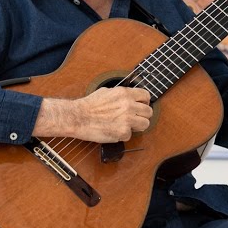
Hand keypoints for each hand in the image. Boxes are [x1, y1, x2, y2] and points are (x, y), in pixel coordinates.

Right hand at [35, 86, 151, 142]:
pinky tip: (114, 131)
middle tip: (134, 119)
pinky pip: (130, 135)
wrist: (78, 117)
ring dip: (137, 127)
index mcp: (125, 93)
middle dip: (142, 116)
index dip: (145, 102)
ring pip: (145, 124)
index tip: (141, 106)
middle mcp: (128, 105)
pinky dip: (123, 136)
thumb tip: (129, 97)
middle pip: (148, 112)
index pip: (146, 96)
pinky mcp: (123, 132)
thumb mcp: (107, 91)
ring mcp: (127, 119)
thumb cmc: (89, 105)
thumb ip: (121, 94)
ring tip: (126, 126)